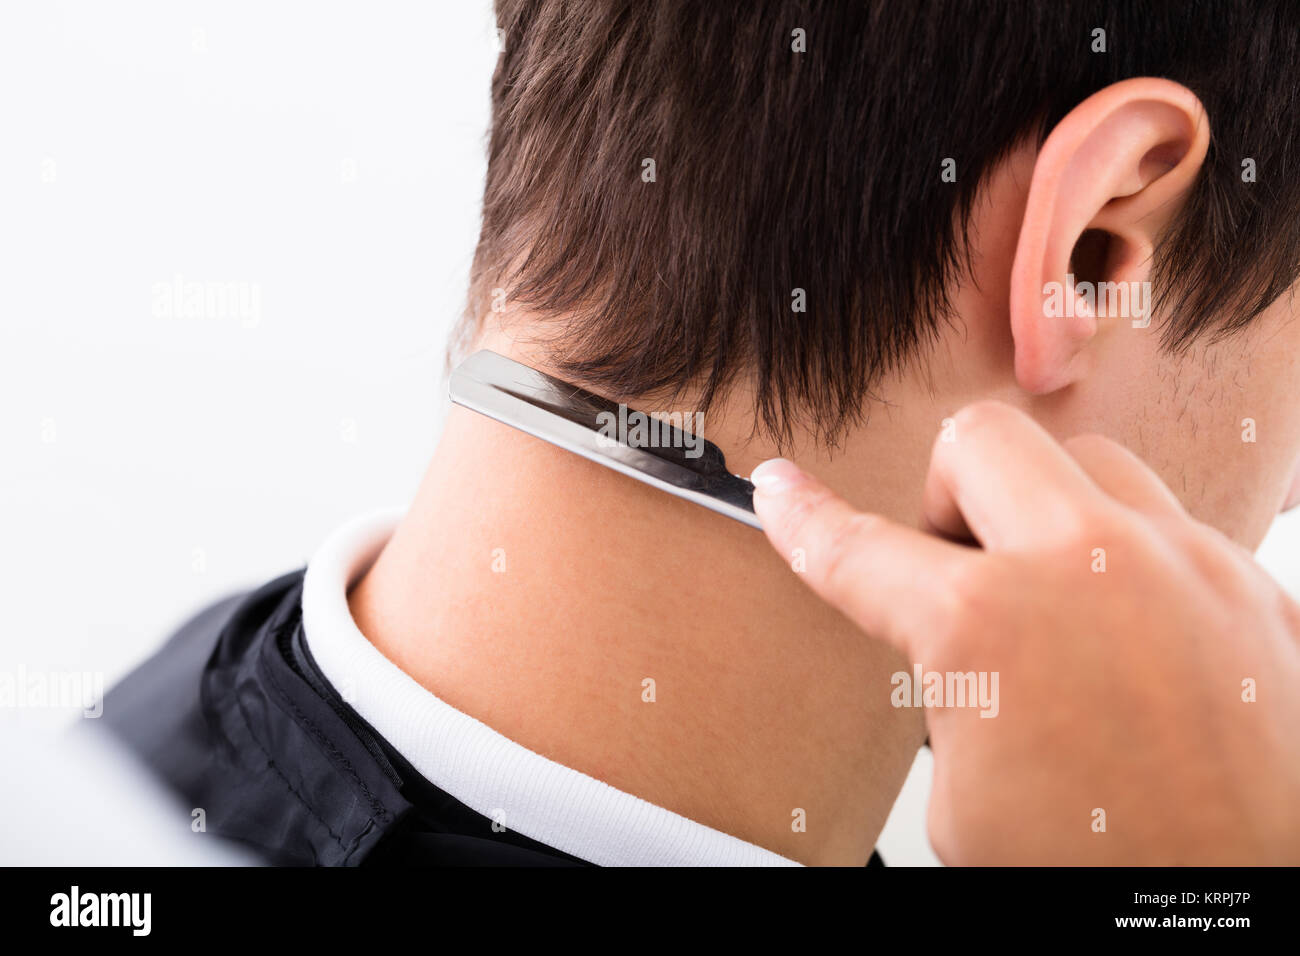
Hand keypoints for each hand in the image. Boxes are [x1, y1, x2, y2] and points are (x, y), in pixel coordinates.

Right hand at [751, 401, 1299, 863]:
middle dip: (946, 493)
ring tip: (1054, 597)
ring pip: (1090, 466)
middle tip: (955, 561)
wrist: (1251, 904)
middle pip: (982, 440)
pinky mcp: (1256, 591)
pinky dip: (1131, 565)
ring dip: (1049, 516)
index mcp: (989, 629)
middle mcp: (1091, 572)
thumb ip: (947, 694)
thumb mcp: (966, 805)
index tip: (782, 491)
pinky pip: (1171, 527)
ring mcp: (1186, 568)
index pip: (858, 548)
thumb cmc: (1113, 872)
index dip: (801, 518)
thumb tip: (956, 648)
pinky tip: (1131, 639)